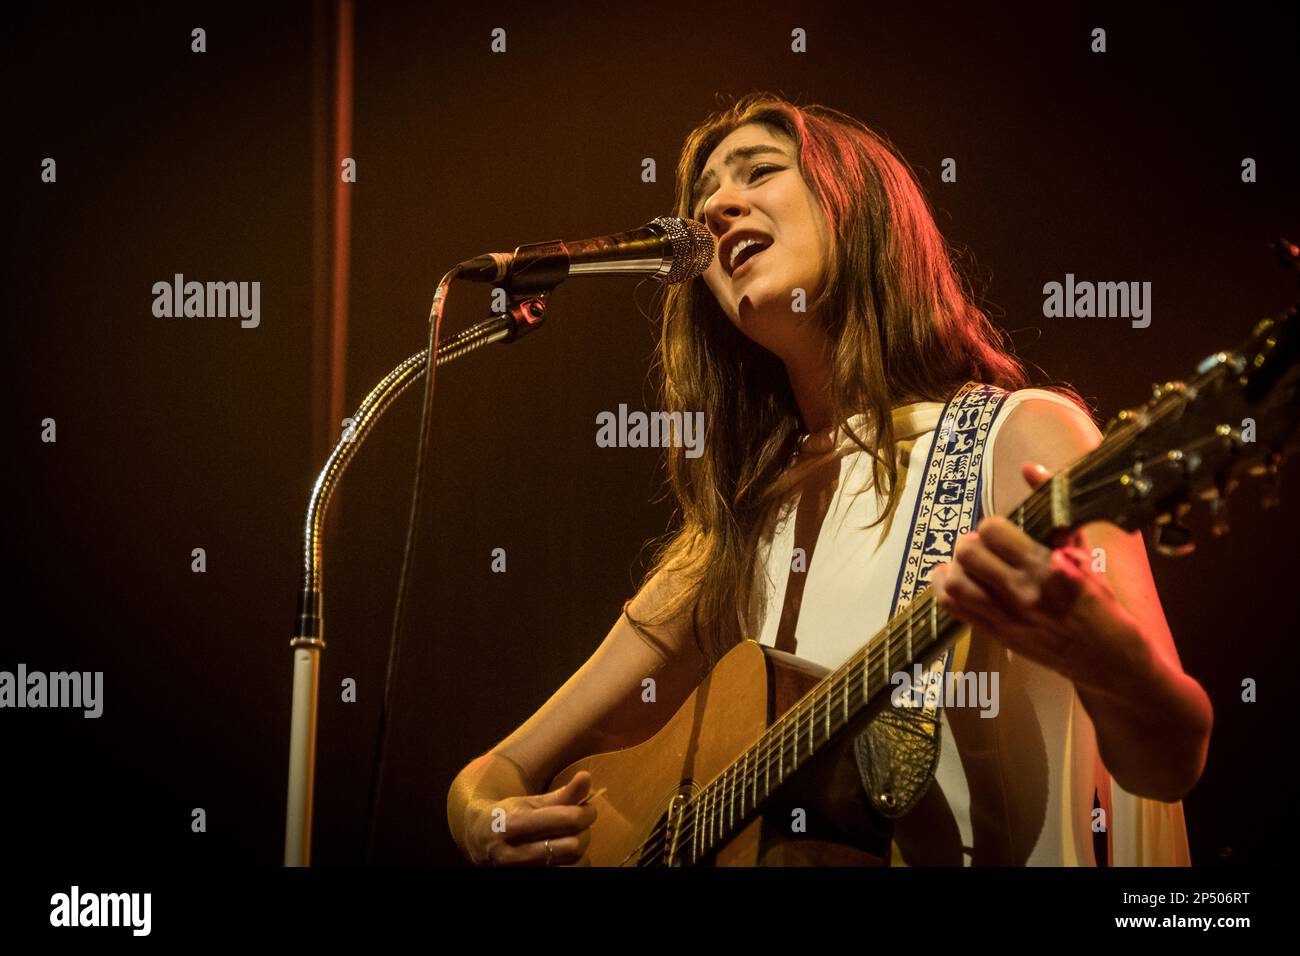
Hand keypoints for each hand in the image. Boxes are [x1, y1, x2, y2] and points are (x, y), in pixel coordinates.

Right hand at [469, 771, 595, 866]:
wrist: (479, 839)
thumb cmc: (510, 815)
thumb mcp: (531, 802)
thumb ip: (562, 793)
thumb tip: (587, 777)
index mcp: (513, 824)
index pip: (568, 820)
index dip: (586, 813)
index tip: (587, 809)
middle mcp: (513, 854)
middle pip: (573, 846)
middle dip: (584, 832)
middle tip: (580, 825)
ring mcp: (520, 871)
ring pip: (573, 865)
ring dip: (581, 851)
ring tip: (572, 839)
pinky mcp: (527, 879)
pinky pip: (567, 875)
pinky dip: (574, 864)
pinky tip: (566, 855)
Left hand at [929, 463, 1149, 694]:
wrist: (1110, 661)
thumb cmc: (1100, 603)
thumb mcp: (1084, 554)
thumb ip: (1054, 512)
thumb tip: (1030, 467)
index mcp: (1048, 566)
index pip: (995, 531)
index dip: (992, 527)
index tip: (1000, 531)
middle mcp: (1025, 592)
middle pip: (969, 553)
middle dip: (971, 543)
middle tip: (980, 546)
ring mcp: (1009, 618)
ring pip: (956, 583)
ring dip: (954, 568)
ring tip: (963, 564)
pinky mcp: (999, 637)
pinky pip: (955, 609)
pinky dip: (944, 590)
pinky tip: (950, 581)